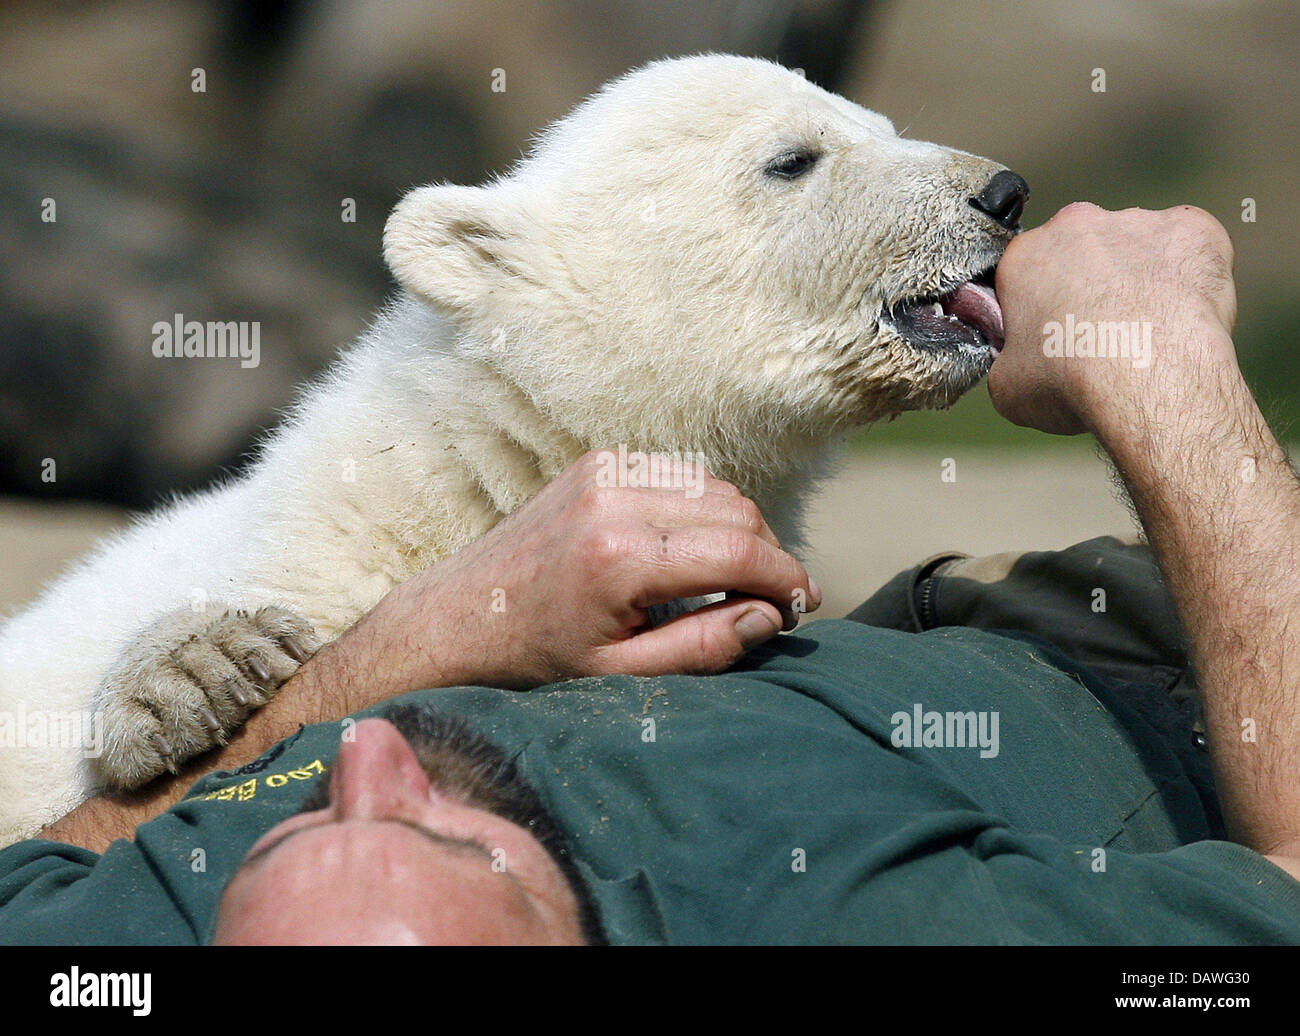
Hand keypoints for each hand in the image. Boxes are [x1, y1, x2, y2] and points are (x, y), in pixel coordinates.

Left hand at [347, 450, 819, 696]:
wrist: (458, 617)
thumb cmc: (535, 657)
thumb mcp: (620, 674)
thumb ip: (703, 648)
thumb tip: (767, 617)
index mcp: (620, 556)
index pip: (740, 552)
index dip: (787, 580)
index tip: (806, 607)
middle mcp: (614, 498)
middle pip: (737, 511)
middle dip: (769, 555)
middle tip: (775, 601)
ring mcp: (604, 470)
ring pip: (714, 487)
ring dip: (739, 530)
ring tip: (736, 579)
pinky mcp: (597, 462)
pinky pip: (679, 475)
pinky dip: (701, 508)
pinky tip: (693, 550)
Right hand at [987, 202, 1237, 436]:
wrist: (1148, 380)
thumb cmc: (1072, 383)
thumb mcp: (1007, 388)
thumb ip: (1008, 360)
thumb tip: (1017, 362)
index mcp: (1024, 256)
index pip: (1025, 273)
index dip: (1038, 306)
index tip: (1052, 334)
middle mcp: (1076, 224)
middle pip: (1082, 250)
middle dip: (1089, 283)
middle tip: (1102, 333)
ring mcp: (1137, 221)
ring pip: (1136, 247)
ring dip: (1139, 277)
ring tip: (1150, 330)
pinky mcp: (1192, 227)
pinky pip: (1190, 246)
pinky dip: (1190, 274)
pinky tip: (1187, 312)